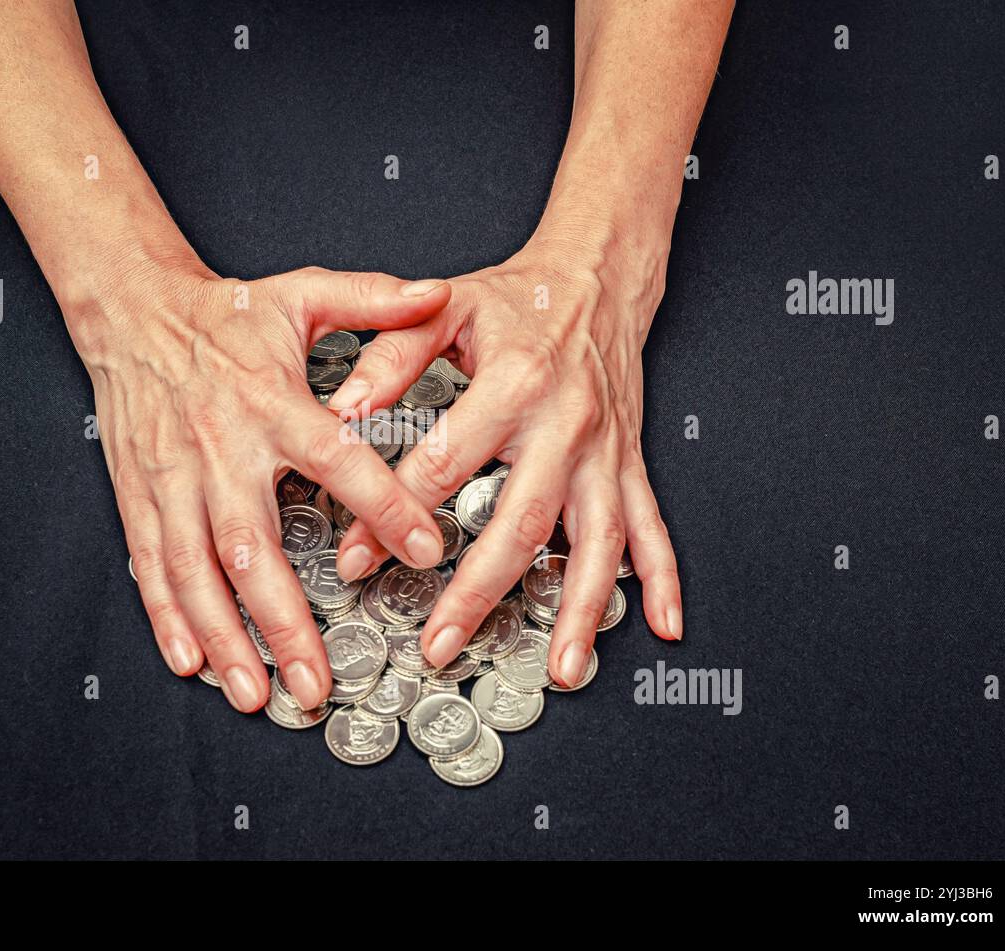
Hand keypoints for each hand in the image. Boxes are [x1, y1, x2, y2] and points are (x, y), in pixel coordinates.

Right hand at [69, 262, 451, 711]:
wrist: (132, 310)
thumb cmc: (225, 312)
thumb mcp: (302, 293)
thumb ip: (374, 299)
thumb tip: (440, 292)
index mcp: (272, 402)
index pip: (336, 460)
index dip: (382, 505)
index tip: (425, 550)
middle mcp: (222, 449)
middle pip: (252, 546)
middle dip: (283, 621)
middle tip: (316, 682)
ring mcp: (174, 480)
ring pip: (195, 572)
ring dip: (224, 637)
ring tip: (254, 693)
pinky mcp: (141, 497)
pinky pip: (151, 565)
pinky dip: (166, 617)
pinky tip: (189, 661)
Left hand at [329, 241, 682, 687]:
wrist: (596, 278)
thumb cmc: (516, 299)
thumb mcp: (444, 310)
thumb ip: (390, 356)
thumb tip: (342, 409)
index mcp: (513, 385)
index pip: (441, 465)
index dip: (392, 515)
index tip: (356, 558)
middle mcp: (565, 426)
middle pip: (520, 523)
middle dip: (477, 592)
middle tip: (438, 642)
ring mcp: (603, 452)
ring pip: (594, 542)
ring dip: (578, 610)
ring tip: (560, 668)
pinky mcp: (628, 464)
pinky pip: (651, 527)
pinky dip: (661, 578)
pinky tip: (663, 623)